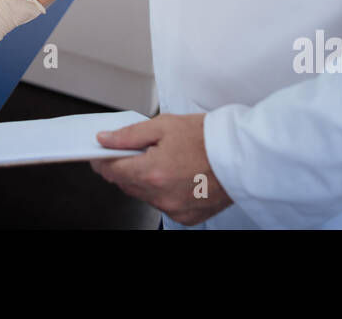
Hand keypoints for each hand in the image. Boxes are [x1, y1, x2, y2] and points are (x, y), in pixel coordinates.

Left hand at [90, 113, 233, 225]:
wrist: (241, 156)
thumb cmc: (207, 138)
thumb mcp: (164, 125)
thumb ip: (129, 135)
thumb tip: (105, 140)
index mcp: (152, 172)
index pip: (112, 170)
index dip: (103, 160)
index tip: (100, 153)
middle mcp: (161, 196)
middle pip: (127, 184)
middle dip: (125, 168)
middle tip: (136, 150)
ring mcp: (174, 209)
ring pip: (144, 195)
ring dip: (144, 180)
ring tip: (162, 160)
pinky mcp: (187, 217)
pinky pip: (163, 205)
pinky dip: (163, 191)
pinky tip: (175, 175)